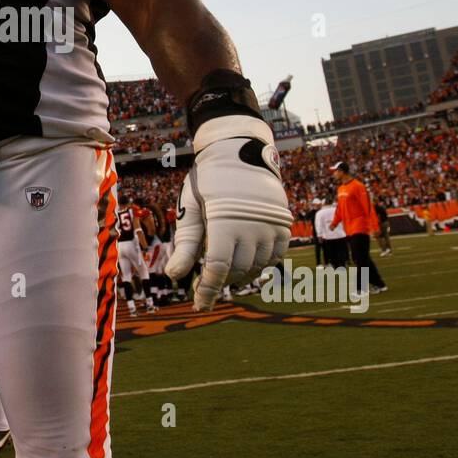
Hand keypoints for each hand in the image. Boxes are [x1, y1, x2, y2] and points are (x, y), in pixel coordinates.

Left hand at [165, 115, 292, 311]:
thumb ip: (186, 244)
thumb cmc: (208, 182)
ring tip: (224, 267)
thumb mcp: (192, 208)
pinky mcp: (283, 226)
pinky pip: (273, 258)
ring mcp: (271, 226)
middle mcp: (252, 226)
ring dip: (239, 273)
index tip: (200, 304)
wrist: (240, 153)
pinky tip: (245, 258)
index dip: (208, 289)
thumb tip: (174, 276)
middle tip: (206, 281)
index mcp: (224, 221)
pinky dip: (259, 264)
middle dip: (220, 281)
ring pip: (256, 267)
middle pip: (236, 270)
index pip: (218, 267)